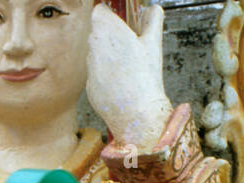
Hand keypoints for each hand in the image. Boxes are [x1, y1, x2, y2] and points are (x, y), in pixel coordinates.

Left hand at [86, 3, 172, 149]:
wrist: (136, 112)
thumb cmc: (145, 76)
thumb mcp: (154, 42)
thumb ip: (153, 20)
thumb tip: (152, 9)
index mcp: (107, 30)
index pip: (99, 11)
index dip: (110, 14)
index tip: (119, 20)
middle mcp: (93, 46)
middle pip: (98, 33)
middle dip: (111, 36)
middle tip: (129, 45)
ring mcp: (90, 67)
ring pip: (97, 54)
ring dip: (109, 56)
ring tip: (128, 67)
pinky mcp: (89, 85)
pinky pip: (98, 74)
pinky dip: (107, 76)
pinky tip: (122, 83)